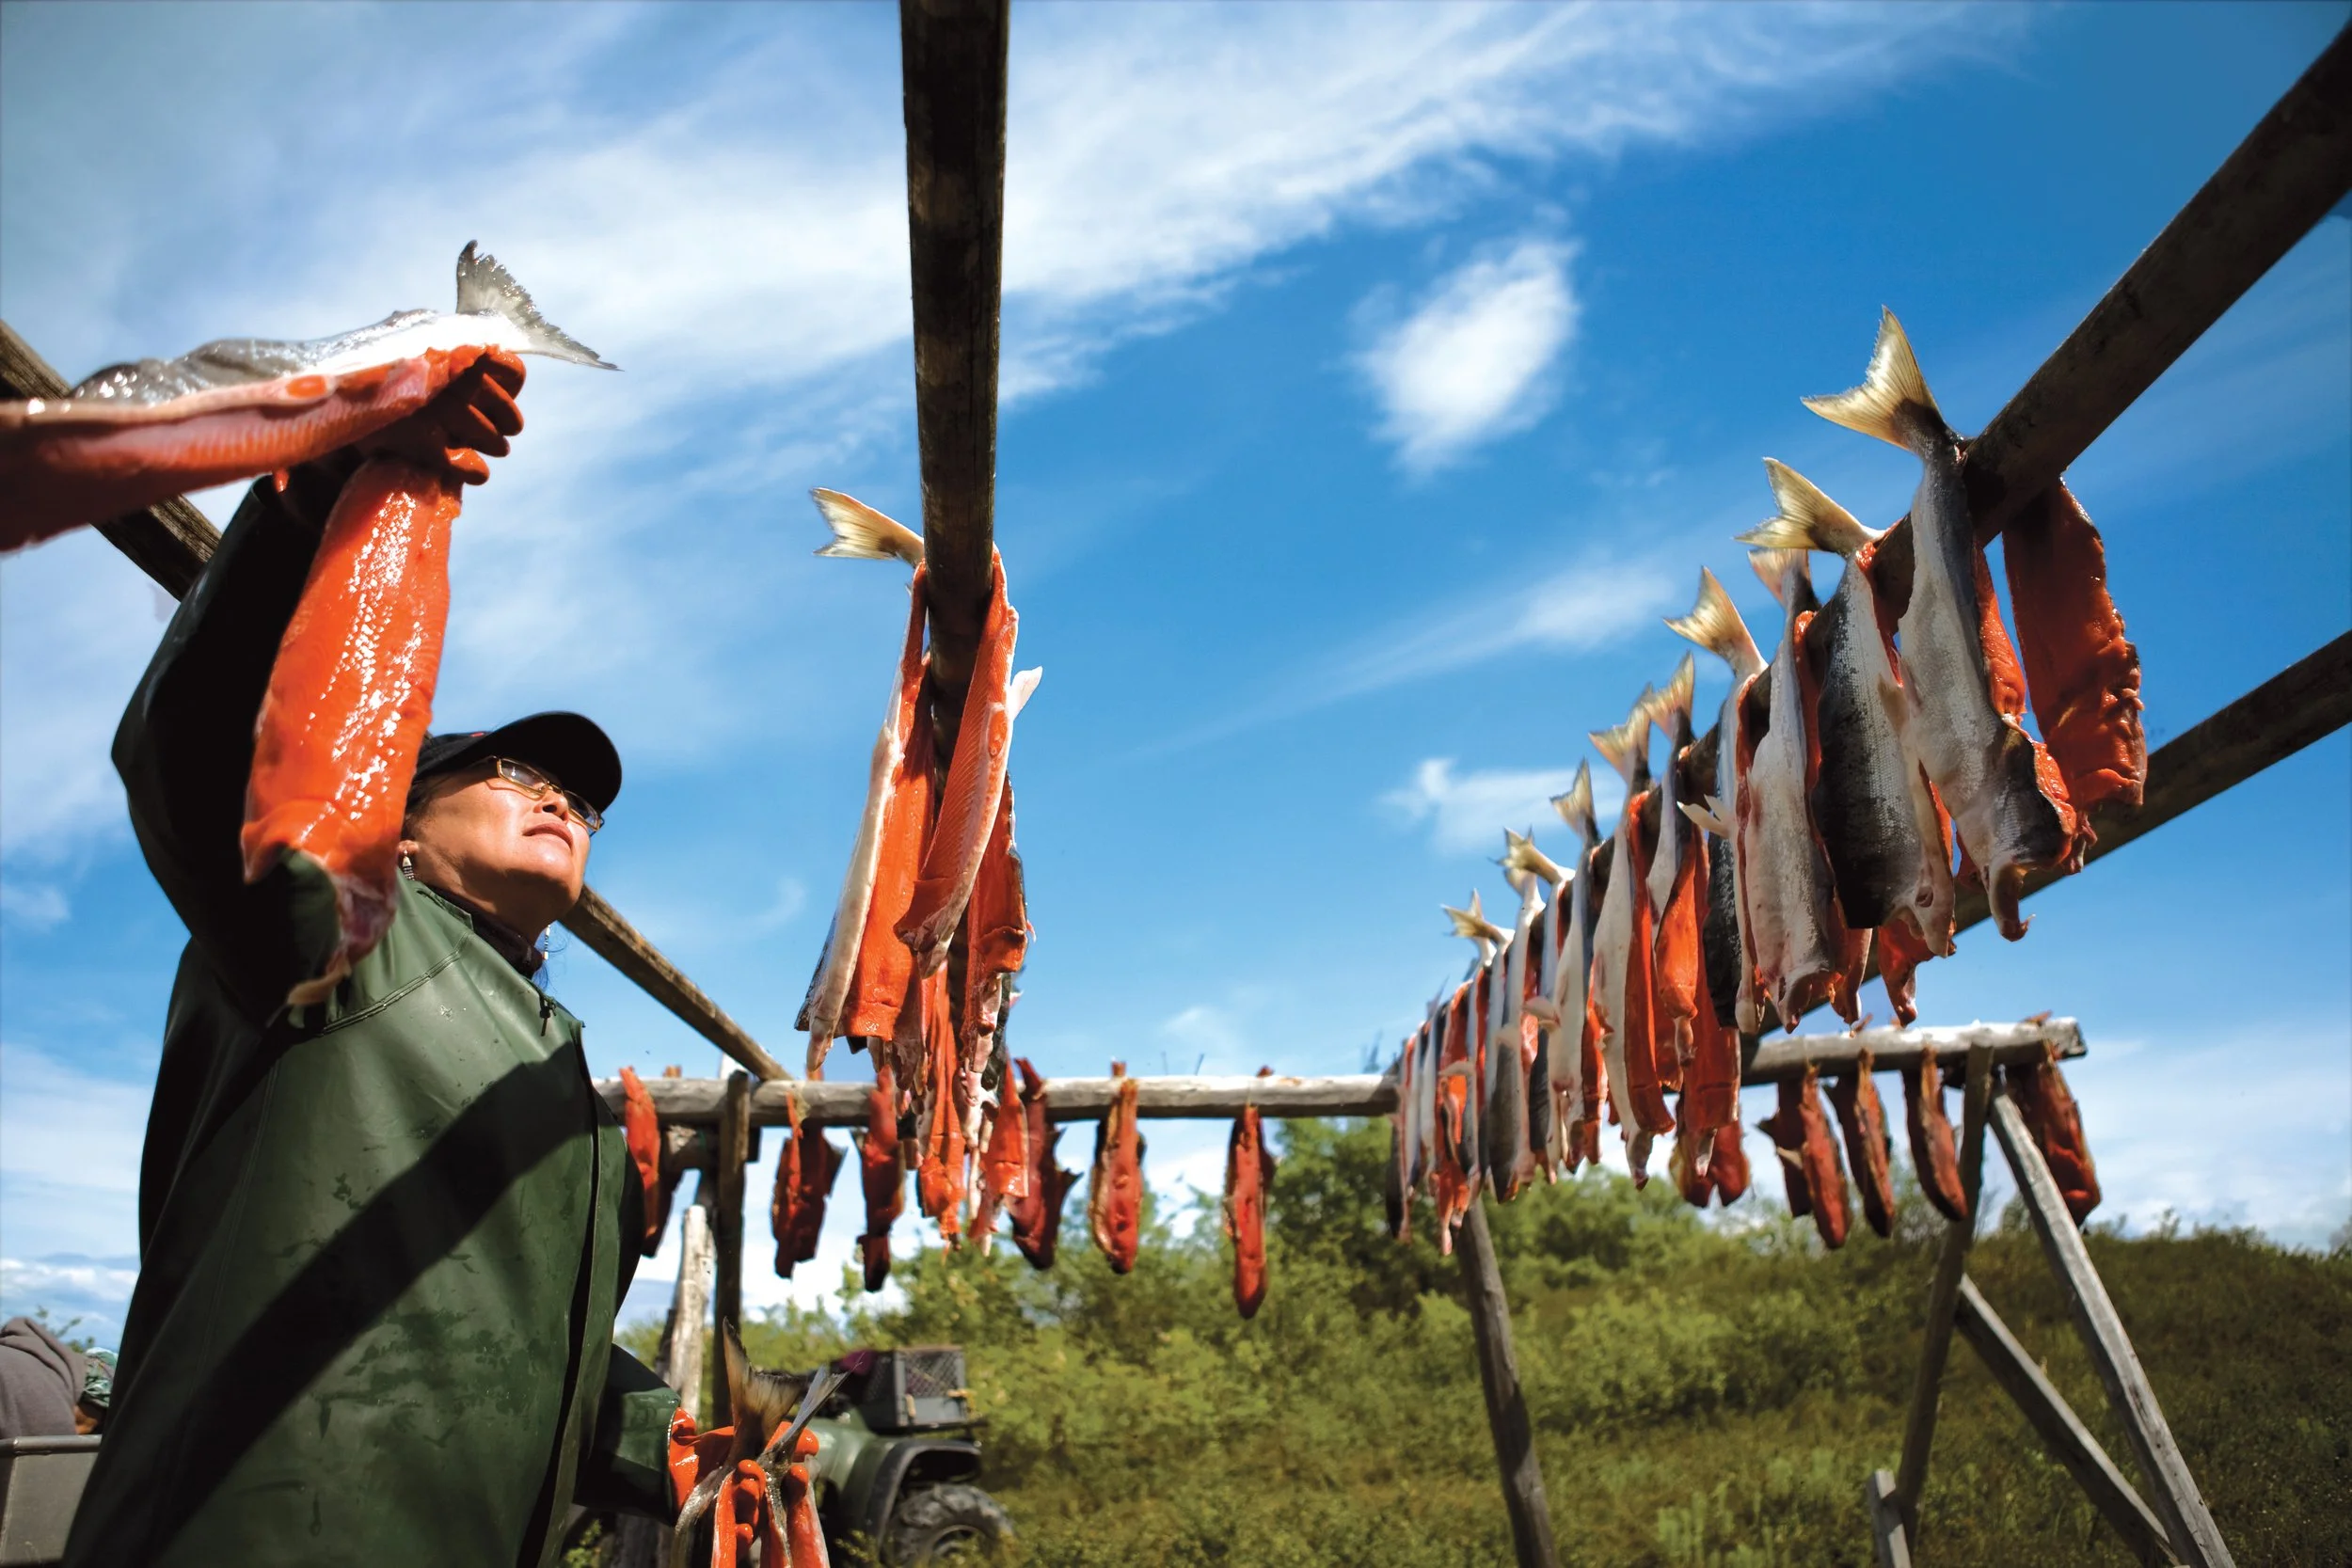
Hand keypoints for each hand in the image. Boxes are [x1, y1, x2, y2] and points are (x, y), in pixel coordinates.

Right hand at [360, 347, 527, 483]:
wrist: (323, 396)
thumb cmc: (374, 372)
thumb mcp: (408, 346)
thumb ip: (447, 350)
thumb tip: (495, 361)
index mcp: (444, 345)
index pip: (506, 365)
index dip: (509, 380)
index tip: (507, 389)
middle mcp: (442, 374)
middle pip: (502, 408)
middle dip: (508, 421)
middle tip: (506, 432)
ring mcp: (430, 410)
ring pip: (491, 438)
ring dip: (494, 446)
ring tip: (494, 448)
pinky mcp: (418, 443)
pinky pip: (470, 466)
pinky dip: (475, 471)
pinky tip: (473, 470)